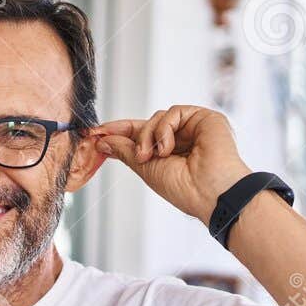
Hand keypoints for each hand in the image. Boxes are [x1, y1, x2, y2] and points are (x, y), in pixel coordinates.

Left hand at [93, 106, 251, 225]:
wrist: (208, 193)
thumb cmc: (183, 189)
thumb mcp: (145, 168)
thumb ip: (125, 151)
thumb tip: (103, 141)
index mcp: (170, 153)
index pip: (142, 136)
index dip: (120, 132)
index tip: (97, 132)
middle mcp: (182, 139)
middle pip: (148, 124)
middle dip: (132, 136)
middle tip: (125, 150)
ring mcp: (194, 128)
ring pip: (159, 118)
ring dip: (148, 136)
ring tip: (151, 156)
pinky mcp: (205, 118)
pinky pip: (174, 112)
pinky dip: (164, 128)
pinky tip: (166, 148)